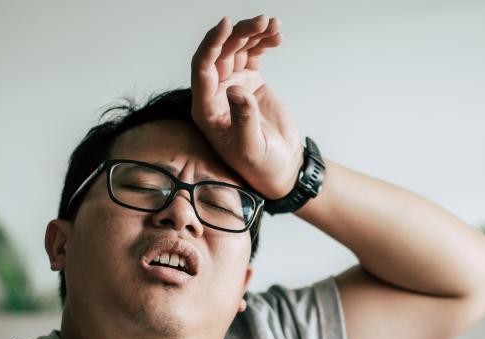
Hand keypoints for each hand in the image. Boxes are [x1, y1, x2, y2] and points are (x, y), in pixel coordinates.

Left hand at [190, 15, 302, 199]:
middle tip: (260, 22)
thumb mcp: (251, 148)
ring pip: (236, 49)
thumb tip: (235, 90)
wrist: (282, 169)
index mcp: (206, 110)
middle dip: (238, 33)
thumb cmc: (262, 166)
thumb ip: (243, 120)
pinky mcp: (250, 83)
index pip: (202, 69)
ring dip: (252, 33)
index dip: (211, 44)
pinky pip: (252, 54)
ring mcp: (233, 86)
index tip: (226, 25)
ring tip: (272, 25)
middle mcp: (215, 94)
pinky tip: (276, 35)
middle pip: (221, 53)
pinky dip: (263, 42)